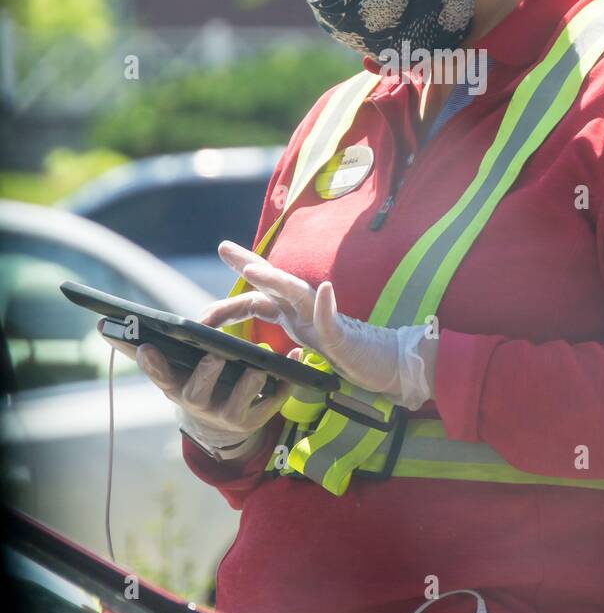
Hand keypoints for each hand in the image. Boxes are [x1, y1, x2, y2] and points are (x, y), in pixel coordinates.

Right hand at [96, 314, 293, 456]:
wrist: (223, 424)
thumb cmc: (197, 380)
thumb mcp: (176, 366)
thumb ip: (150, 347)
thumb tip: (106, 327)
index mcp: (177, 386)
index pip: (160, 377)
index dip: (152, 365)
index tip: (146, 346)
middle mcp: (198, 404)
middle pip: (197, 392)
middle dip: (205, 373)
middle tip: (214, 354)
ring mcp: (226, 415)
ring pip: (236, 402)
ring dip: (247, 384)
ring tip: (259, 366)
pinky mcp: (254, 421)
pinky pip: (269, 406)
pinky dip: (281, 388)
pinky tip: (292, 367)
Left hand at [204, 240, 435, 409]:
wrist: (383, 364)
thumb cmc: (345, 353)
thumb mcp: (306, 338)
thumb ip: (286, 323)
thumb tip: (254, 317)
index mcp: (294, 314)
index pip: (259, 298)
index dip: (235, 291)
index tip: (212, 282)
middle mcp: (306, 310)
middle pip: (275, 284)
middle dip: (249, 265)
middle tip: (224, 248)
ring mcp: (325, 321)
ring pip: (298, 295)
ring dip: (276, 281)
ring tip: (253, 271)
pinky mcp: (343, 337)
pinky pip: (333, 321)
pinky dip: (328, 306)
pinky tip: (327, 290)